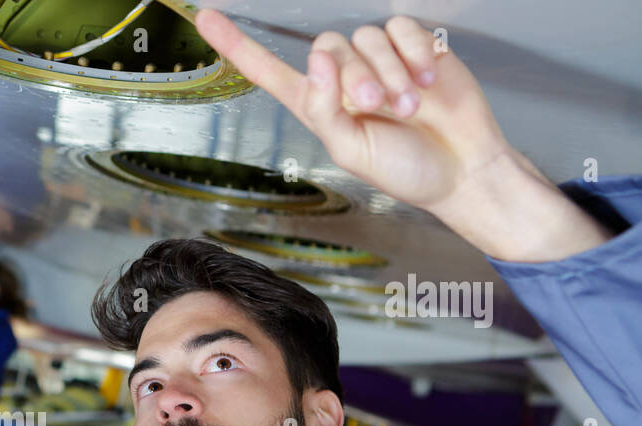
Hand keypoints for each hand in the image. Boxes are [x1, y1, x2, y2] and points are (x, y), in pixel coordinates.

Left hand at [196, 10, 614, 260]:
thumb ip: (325, 107)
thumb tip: (316, 59)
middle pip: (328, 48)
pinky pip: (400, 28)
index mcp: (317, 106)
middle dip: (355, 79)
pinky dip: (412, 54)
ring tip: (409, 107)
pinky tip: (426, 81)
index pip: (268, 70)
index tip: (205, 17)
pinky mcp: (412, 45)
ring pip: (366, 38)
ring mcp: (377, 60)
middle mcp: (342, 79)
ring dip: (388, 73)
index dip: (236, 44)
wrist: (461, 166)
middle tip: (378, 109)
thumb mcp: (351, 150)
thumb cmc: (404, 169)